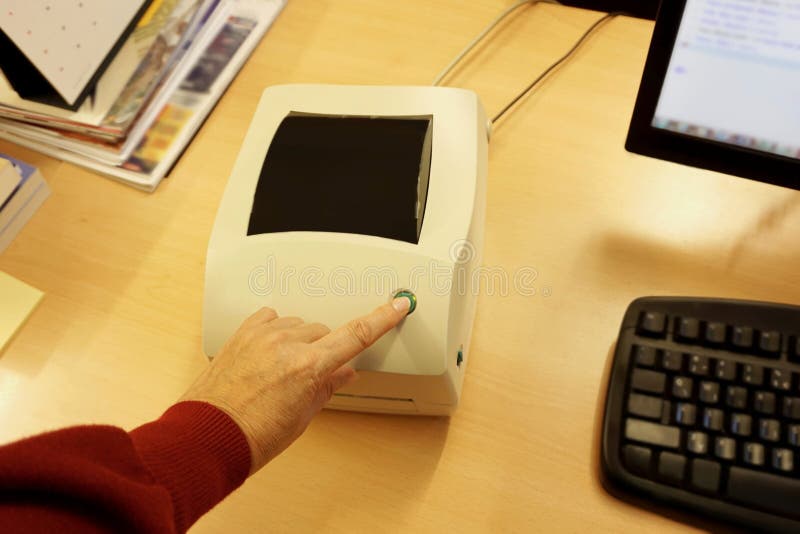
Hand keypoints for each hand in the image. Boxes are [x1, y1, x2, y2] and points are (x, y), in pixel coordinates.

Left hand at [181, 297, 410, 473]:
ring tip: (282, 369)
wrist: (208, 435)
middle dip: (324, 349)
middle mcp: (287, 344)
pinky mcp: (243, 332)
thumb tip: (344, 373)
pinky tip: (269, 351)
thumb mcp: (303, 417)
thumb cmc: (253, 435)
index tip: (397, 304)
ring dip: (299, 341)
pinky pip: (271, 318)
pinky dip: (276, 331)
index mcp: (309, 367)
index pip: (357, 335)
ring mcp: (263, 335)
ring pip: (298, 324)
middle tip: (311, 374)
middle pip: (325, 331)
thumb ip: (328, 387)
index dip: (382, 318)